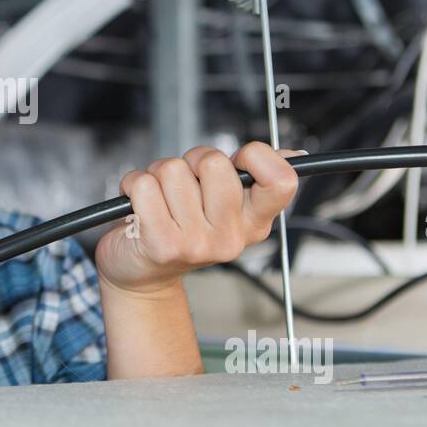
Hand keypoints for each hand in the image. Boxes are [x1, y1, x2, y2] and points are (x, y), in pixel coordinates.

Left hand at [94, 142, 301, 294]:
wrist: (143, 271)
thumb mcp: (223, 207)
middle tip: (183, 184)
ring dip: (156, 175)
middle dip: (190, 161)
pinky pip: (143, 185)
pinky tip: (138, 205)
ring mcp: (197, 244)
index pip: (281, 181)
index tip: (235, 160)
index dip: (255, 155)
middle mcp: (230, 237)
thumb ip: (254, 178)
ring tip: (159, 200)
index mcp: (254, 223)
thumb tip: (293, 154)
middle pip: (214, 162)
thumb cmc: (181, 229)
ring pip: (173, 170)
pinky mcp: (162, 245)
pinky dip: (132, 185)